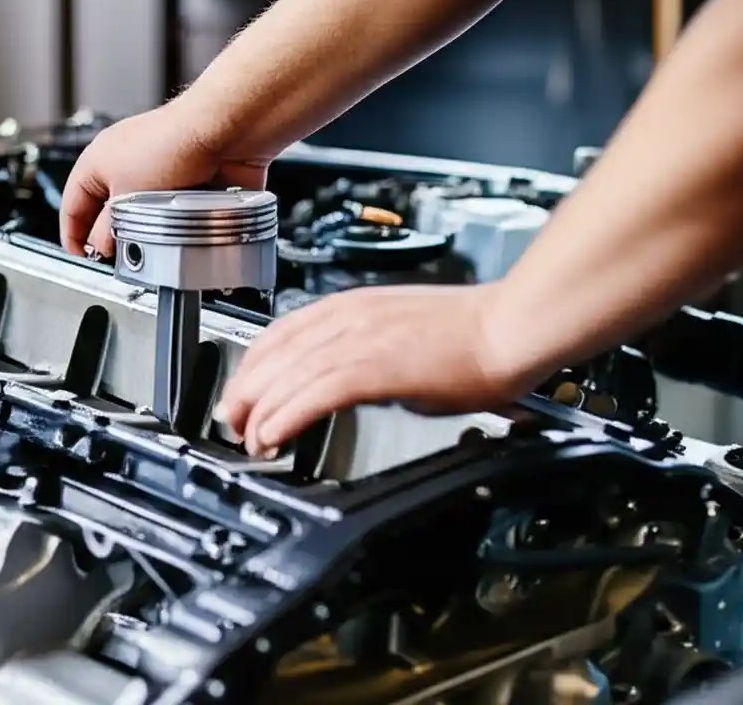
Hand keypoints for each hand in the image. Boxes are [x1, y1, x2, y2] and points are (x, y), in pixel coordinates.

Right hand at [60, 103, 271, 256]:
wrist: (219, 131)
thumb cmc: (171, 144)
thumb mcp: (125, 202)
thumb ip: (108, 231)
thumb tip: (103, 248)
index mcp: (96, 161)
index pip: (72, 205)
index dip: (72, 235)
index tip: (80, 257)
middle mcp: (123, 162)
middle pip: (106, 211)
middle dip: (112, 235)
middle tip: (118, 257)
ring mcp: (155, 169)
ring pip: (141, 212)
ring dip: (147, 229)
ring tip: (152, 244)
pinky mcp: (183, 175)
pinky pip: (170, 207)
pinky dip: (172, 220)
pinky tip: (177, 230)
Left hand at [213, 284, 532, 456]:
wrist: (509, 328)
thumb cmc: (471, 335)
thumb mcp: (399, 332)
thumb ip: (365, 352)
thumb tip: (349, 381)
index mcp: (351, 305)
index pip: (280, 332)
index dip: (252, 366)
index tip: (242, 392)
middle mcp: (347, 317)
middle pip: (274, 353)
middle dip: (245, 391)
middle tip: (232, 421)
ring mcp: (360, 340)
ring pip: (289, 375)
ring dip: (262, 411)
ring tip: (250, 438)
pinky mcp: (376, 367)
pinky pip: (316, 393)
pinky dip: (288, 415)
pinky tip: (275, 434)